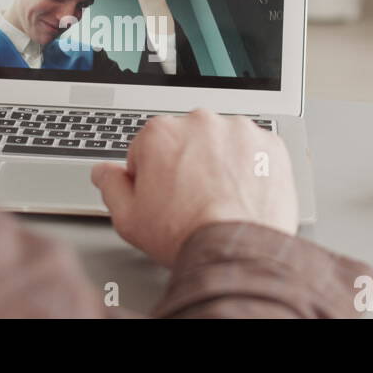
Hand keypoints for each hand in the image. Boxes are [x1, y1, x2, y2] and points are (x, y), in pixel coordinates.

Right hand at [90, 109, 298, 266]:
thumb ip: (111, 186)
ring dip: (219, 163)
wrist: (236, 250)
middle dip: (186, 164)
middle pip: (186, 141)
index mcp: (159, 133)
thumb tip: (103, 171)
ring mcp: (238, 130)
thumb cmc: (184, 235)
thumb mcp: (128, 218)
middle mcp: (199, 121)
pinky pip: (255, 152)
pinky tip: (243, 194)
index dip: (152, 177)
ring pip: (222, 143)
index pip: (148, 149)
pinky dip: (250, 168)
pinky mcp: (270, 144)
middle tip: (192, 201)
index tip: (163, 197)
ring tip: (220, 200)